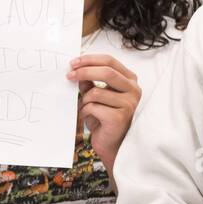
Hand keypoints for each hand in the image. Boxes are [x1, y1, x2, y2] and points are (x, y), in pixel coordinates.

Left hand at [67, 54, 140, 176]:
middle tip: (69, 76)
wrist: (111, 144)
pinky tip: (89, 118)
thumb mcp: (97, 96)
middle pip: (106, 72)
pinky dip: (85, 111)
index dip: (90, 60)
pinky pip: (93, 107)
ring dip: (84, 100)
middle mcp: (133, 90)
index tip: (73, 62)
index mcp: (129, 80)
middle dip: (84, 72)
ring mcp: (129, 104)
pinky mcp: (119, 117)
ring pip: (96, 91)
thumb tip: (76, 68)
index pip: (110, 61)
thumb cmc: (104, 118)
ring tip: (85, 108)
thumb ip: (90, 82)